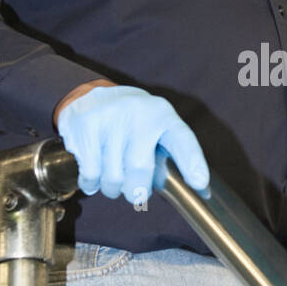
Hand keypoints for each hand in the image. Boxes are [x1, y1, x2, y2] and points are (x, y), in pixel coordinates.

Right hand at [56, 83, 209, 201]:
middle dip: (137, 190)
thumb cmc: (132, 122)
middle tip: (134, 191)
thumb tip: (200, 190)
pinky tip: (95, 175)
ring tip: (112, 177)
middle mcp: (138, 112)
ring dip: (112, 188)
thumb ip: (173, 154)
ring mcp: (109, 118)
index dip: (192, 163)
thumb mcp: (156, 127)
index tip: (201, 184)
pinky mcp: (85, 126)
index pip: (182, 139)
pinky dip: (92, 184)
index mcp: (162, 114)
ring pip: (113, 177)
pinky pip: (91, 174)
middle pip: (140, 169)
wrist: (91, 95)